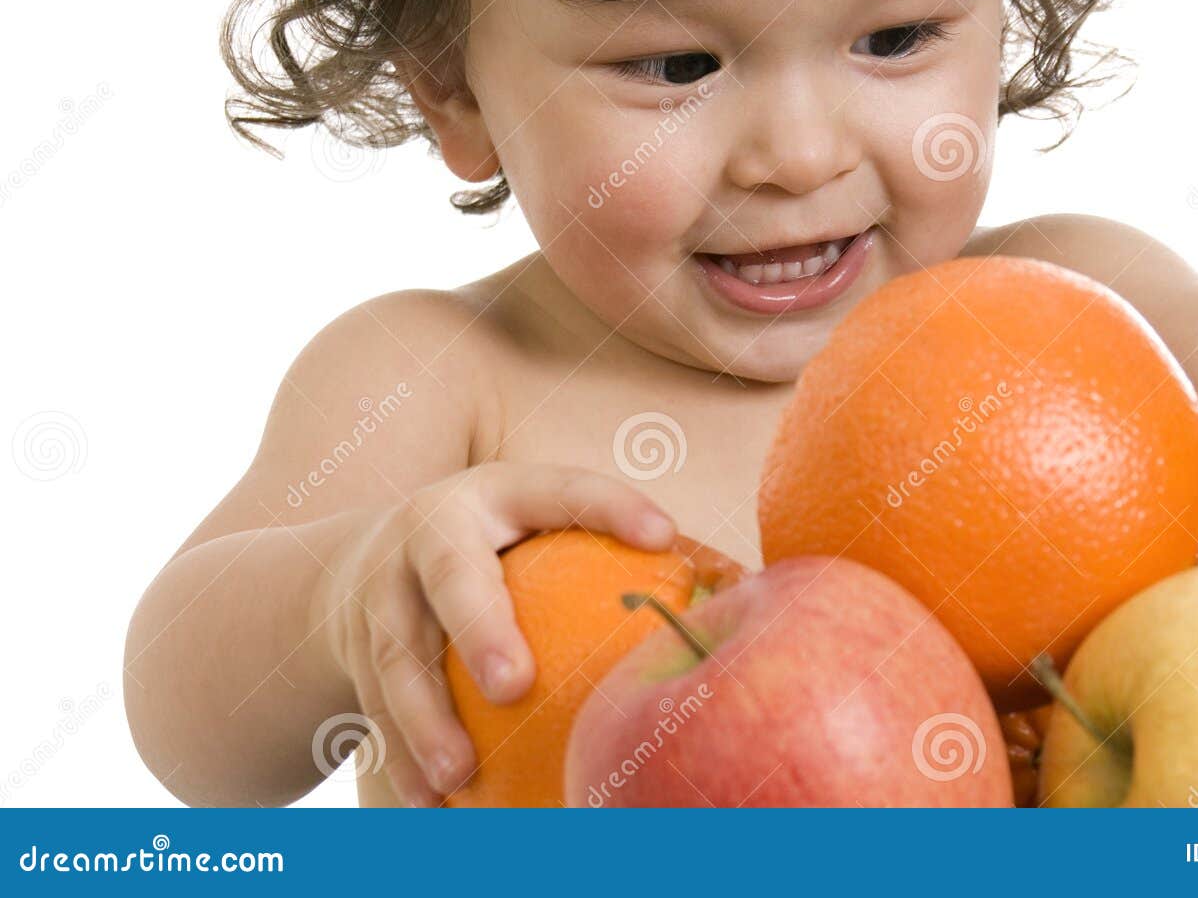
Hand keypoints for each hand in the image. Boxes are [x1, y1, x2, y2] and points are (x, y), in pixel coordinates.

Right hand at [314, 462, 676, 806]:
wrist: (353, 568)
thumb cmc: (497, 550)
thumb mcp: (542, 526)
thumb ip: (624, 548)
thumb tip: (741, 586)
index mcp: (496, 494)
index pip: (561, 491)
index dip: (611, 507)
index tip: (665, 536)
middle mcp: (429, 533)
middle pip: (451, 575)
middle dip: (479, 627)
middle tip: (515, 684)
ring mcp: (380, 592)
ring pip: (398, 657)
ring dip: (426, 721)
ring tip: (463, 774)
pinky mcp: (353, 649)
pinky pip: (374, 710)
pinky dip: (402, 759)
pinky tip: (436, 809)